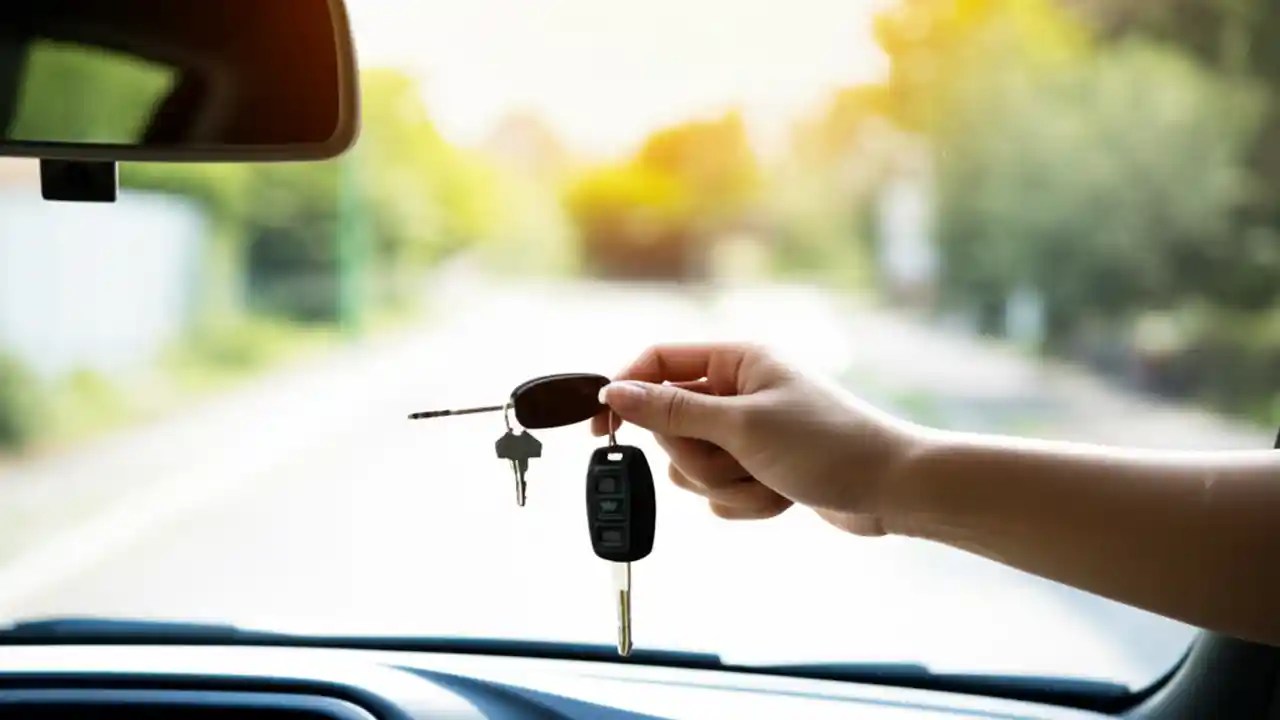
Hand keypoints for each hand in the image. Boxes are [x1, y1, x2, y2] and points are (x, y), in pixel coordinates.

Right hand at [591, 344, 921, 535]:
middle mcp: (739, 390)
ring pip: (693, 467)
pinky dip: (746, 502)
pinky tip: (783, 495)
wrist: (892, 490)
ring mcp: (747, 433)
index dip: (625, 392)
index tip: (600, 428)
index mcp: (737, 360)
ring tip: (769, 479)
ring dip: (726, 485)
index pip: (658, 362)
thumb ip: (673, 411)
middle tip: (738, 458)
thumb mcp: (742, 426)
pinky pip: (720, 492)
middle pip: (671, 426)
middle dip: (700, 457)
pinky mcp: (758, 468)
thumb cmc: (829, 445)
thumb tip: (615, 391)